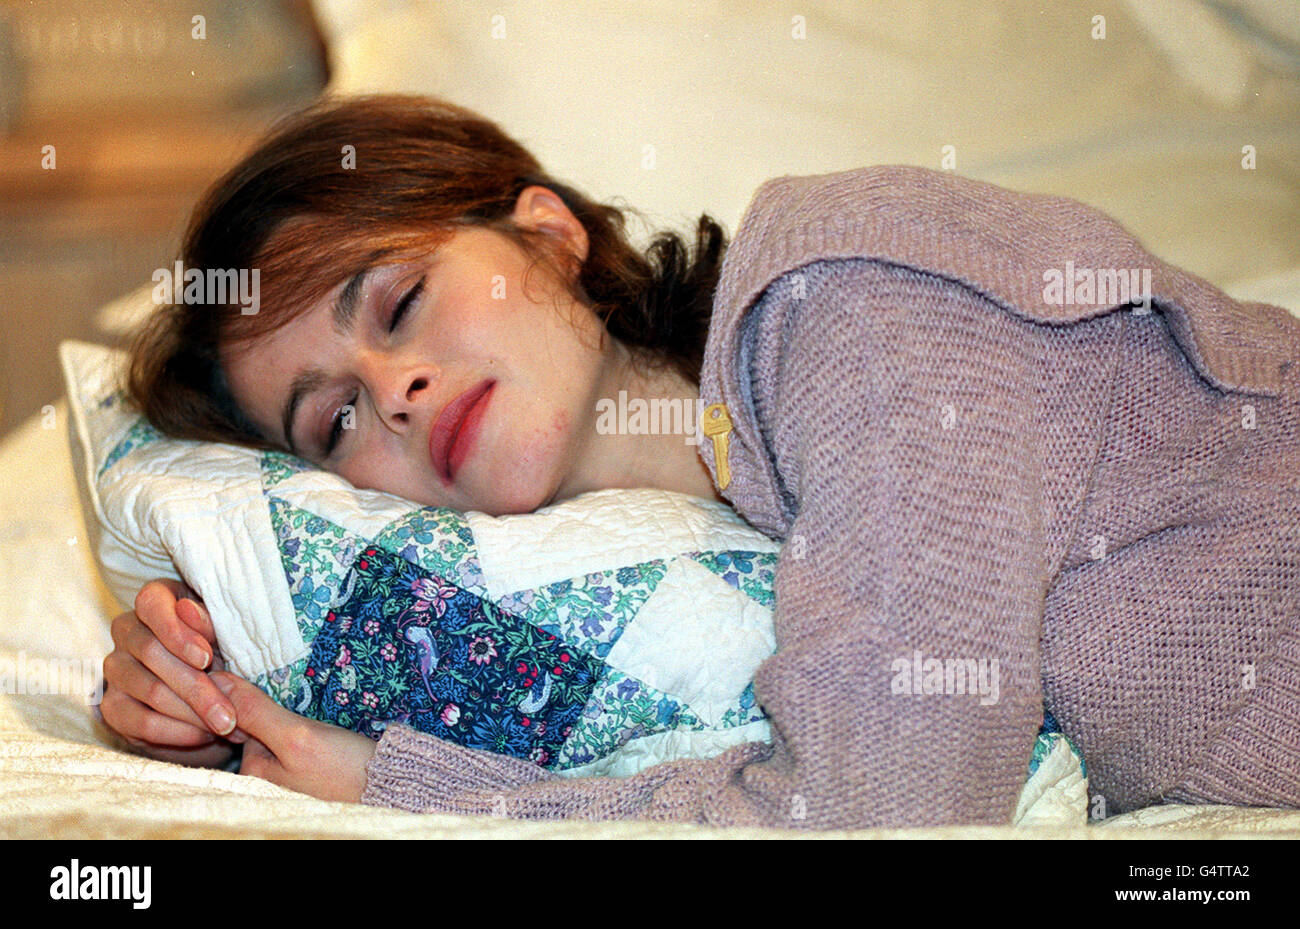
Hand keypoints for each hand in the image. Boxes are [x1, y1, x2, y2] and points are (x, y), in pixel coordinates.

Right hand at [100, 578, 241, 767]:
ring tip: (227, 726)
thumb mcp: (225, 633)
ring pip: (151, 690)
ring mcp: (116, 668)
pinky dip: (177, 732)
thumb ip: (209, 622)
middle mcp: (127, 630)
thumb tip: (187, 610)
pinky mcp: (112, 706)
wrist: (217, 692)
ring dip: (193, 713)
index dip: (176, 631)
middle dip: (197, 687)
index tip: (206, 659)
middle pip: (152, 652)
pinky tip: (203, 735)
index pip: (150, 604)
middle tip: (230, 714)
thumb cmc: (224, 650)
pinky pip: (140, 722)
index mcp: (156, 601)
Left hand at [212, 671, 377, 802]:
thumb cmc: (343, 768)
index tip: (279, 692)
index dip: (256, 699)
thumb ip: (255, 711)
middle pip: (259, 727)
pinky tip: (326, 730)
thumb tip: (212, 679)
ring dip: (295, 719)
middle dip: (277, 711)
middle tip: (307, 710)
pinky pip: (297, 743)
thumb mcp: (297, 736)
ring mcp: (287, 778)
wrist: (389, 787)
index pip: (239, 720)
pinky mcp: (309, 773)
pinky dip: (308, 732)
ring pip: (279, 733)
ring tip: (320, 718)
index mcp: (251, 773)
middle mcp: (263, 779)